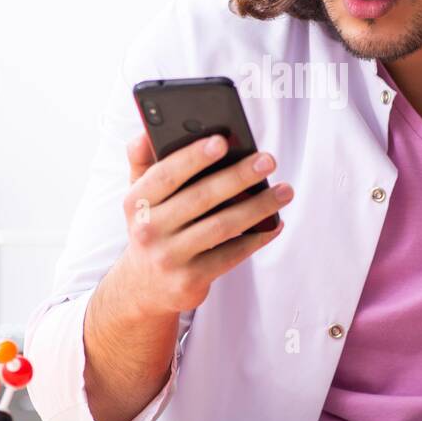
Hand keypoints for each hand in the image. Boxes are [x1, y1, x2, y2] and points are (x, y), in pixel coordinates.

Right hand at [110, 132, 290, 317]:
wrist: (144, 287)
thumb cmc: (152, 226)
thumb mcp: (140, 196)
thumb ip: (142, 162)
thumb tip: (145, 133)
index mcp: (136, 201)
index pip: (165, 174)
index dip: (193, 157)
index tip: (222, 140)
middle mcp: (148, 230)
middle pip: (200, 198)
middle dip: (238, 176)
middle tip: (268, 160)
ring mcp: (169, 257)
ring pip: (222, 226)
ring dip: (258, 206)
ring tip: (285, 191)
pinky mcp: (190, 280)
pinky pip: (231, 255)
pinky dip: (256, 238)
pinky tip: (275, 223)